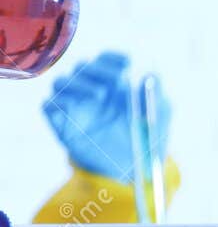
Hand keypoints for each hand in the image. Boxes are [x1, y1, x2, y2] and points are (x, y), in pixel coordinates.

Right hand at [42, 52, 170, 183]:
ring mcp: (74, 105)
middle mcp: (90, 90)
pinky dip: (59, 100)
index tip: (127, 62)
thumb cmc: (143, 137)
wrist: (129, 168)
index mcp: (112, 84)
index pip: (105, 61)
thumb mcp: (159, 115)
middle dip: (100, 69)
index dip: (114, 58)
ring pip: (62, 82)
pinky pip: (49, 105)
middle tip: (118, 78)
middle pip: (84, 67)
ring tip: (101, 94)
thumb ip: (156, 94)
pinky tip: (74, 105)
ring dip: (80, 83)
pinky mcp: (61, 122)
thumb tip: (153, 73)